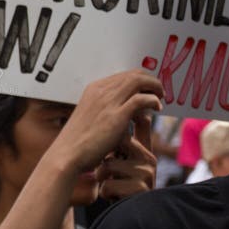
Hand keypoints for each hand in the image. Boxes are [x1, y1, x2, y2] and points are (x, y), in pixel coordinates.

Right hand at [46, 70, 162, 176]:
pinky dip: (153, 100)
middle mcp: (101, 91)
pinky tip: (157, 108)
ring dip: (154, 87)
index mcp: (93, 89)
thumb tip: (129, 108)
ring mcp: (108, 102)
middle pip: (134, 74)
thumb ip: (108, 109)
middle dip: (151, 81)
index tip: (149, 90)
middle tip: (159, 93)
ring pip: (138, 81)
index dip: (141, 80)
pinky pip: (141, 99)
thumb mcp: (92, 117)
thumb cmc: (79, 141)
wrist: (67, 154)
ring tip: (161, 98)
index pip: (124, 75)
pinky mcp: (116, 116)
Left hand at [97, 113, 156, 200]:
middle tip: (111, 173)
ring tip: (114, 186)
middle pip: (115, 143)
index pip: (139, 124)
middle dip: (105, 160)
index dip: (130, 116)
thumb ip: (129, 142)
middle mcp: (149, 159)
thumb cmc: (124, 187)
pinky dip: (106, 192)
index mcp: (145, 151)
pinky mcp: (141, 189)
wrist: (134, 216)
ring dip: (103, 179)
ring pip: (108, 166)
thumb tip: (137, 114)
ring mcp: (146, 173)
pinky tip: (116, 197)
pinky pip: (109, 185)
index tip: (125, 111)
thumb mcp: (126, 163)